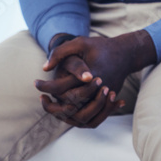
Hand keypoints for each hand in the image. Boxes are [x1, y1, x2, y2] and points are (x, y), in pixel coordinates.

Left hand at [35, 32, 155, 127]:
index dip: (46, 87)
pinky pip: (91, 117)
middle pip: (69, 105)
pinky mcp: (107, 103)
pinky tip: (66, 108)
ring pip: (81, 117)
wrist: (125, 54)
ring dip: (63, 114)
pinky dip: (77, 116)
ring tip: (51, 105)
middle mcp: (95, 91)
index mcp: (87, 76)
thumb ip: (61, 52)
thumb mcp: (81, 42)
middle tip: (42, 98)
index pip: (61, 88)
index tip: (36, 83)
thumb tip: (45, 68)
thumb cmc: (101, 47)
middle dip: (52, 105)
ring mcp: (102, 99)